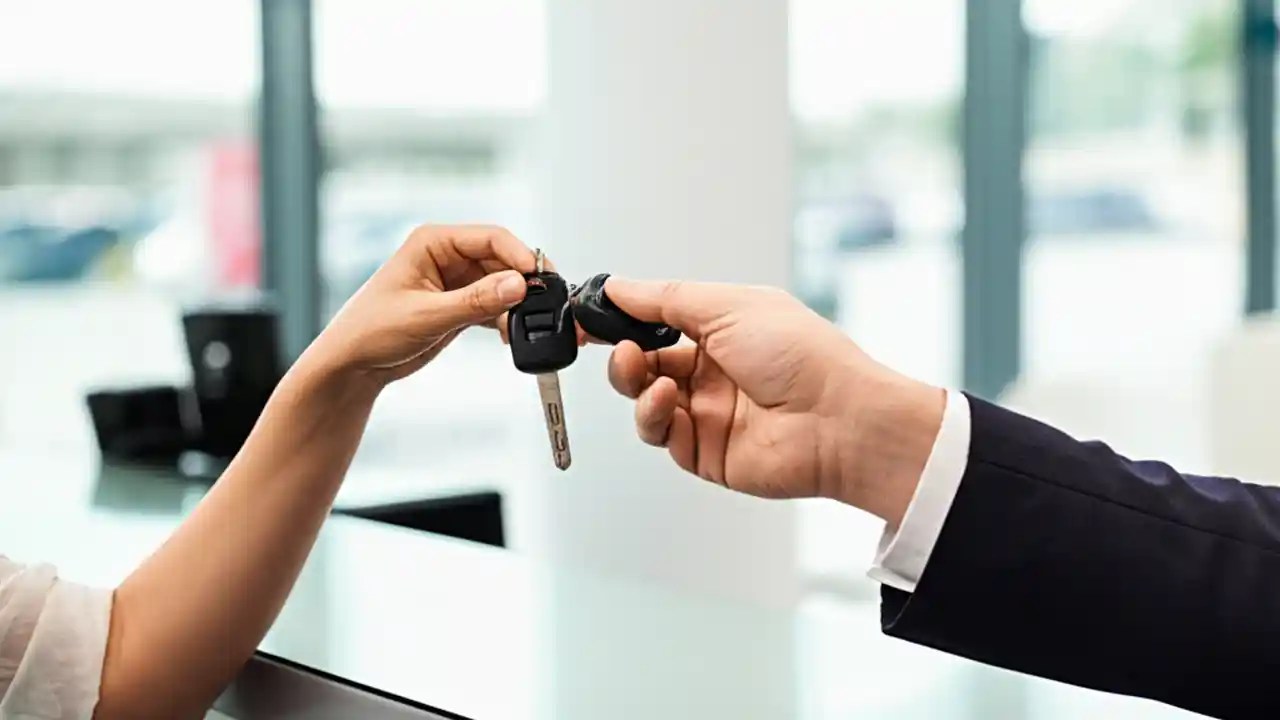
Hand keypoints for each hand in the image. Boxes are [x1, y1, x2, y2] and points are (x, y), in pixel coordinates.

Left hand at [301, 225, 536, 386]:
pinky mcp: (460, 305)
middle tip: (544, 305)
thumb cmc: (370, 330)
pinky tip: (510, 335)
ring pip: (503, 285)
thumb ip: (475, 300)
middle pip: (503, 260)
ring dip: (517, 304)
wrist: (353, 365)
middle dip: (524, 283)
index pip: (490, 237)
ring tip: (524, 326)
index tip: (539, 277)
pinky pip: (495, 305)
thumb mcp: (427, 315)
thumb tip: (517, 285)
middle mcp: (447, 257)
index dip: (519, 255)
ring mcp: (455, 282)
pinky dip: (506, 319)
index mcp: (433, 242)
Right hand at [604, 279, 944, 525]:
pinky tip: (668, 400)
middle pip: (643, 363)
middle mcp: (712, 372)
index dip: (621, 320)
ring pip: (644, 400)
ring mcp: (708, 413)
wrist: (839, 420)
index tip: (589, 316)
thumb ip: (666, 299)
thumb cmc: (804, 356)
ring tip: (647, 375)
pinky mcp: (705, 452)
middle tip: (615, 347)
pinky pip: (661, 434)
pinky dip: (654, 416)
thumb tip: (620, 286)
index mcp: (722, 330)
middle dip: (622, 354)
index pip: (656, 322)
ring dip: (635, 385)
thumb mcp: (728, 306)